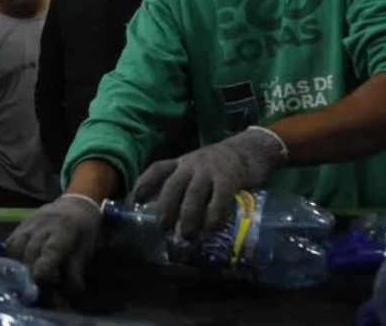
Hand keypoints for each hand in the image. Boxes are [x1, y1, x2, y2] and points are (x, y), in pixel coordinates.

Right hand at [5, 193, 101, 291]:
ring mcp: (30, 224)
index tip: (37, 279)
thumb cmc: (83, 229)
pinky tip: (11, 267)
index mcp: (65, 230)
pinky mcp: (20, 225)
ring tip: (19, 278)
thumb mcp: (86, 248)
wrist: (75, 203)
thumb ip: (76, 269)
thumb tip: (75, 291)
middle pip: (31, 250)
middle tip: (30, 287)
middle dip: (29, 270)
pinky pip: (10, 241)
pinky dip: (9, 256)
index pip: (51, 249)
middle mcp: (44, 225)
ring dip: (17, 264)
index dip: (43, 265)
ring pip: (17, 245)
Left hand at [131, 127, 286, 239]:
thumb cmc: (220, 164)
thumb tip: (173, 217)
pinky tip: (211, 228)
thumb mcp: (197, 167)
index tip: (134, 201)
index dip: (143, 184)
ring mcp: (210, 170)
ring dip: (187, 217)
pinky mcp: (229, 178)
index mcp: (181, 161)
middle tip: (163, 229)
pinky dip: (213, 215)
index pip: (157, 170)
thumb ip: (186, 185)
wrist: (250, 149)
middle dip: (165, 209)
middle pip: (172, 186)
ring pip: (193, 195)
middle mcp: (192, 164)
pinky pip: (218, 199)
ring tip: (186, 235)